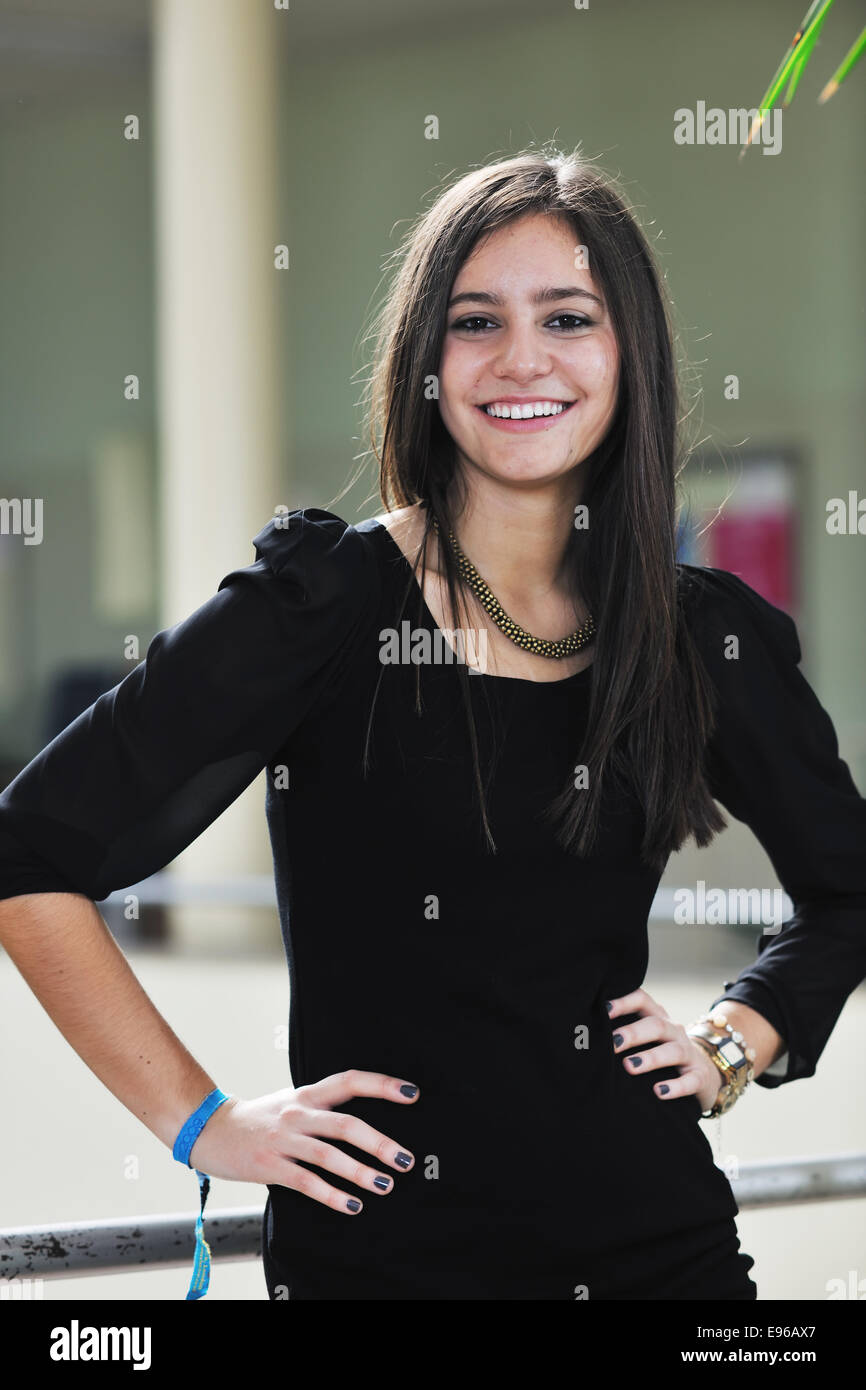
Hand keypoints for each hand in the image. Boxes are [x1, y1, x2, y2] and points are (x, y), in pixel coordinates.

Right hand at [185, 1070, 419, 1213]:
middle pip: (345, 1124)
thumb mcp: (291, 1103)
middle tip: (406, 1159)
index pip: (350, 1081)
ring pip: (328, 1155)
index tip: (412, 1094)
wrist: (211, 1129)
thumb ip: (322, 1108)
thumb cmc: (260, 1119)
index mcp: (307, 1094)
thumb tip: (365, 1123)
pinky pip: (306, 1182)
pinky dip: (332, 1195)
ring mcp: (283, 1140)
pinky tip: (352, 1205)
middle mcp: (298, 1114)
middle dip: (379, 1143)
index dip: (382, 1085)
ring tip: (385, 1185)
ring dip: (360, 1172)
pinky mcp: (269, 1166)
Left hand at [607, 988, 721, 1113]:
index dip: (624, 1002)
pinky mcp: (699, 1077)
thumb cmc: (661, 1053)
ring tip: (630, 1066)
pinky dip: (676, 1086)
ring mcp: (689, 1053)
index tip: (603, 1010)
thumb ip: (623, 1033)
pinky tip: (659, 1092)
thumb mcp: (646, 1039)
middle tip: (613, 1044)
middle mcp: (674, 1031)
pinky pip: (691, 1080)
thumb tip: (584, 1034)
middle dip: (634, 1033)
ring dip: (651, 1058)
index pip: (642, 1000)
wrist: (704, 1075)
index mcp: (657, 1017)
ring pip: (673, 1051)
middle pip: (656, 1025)